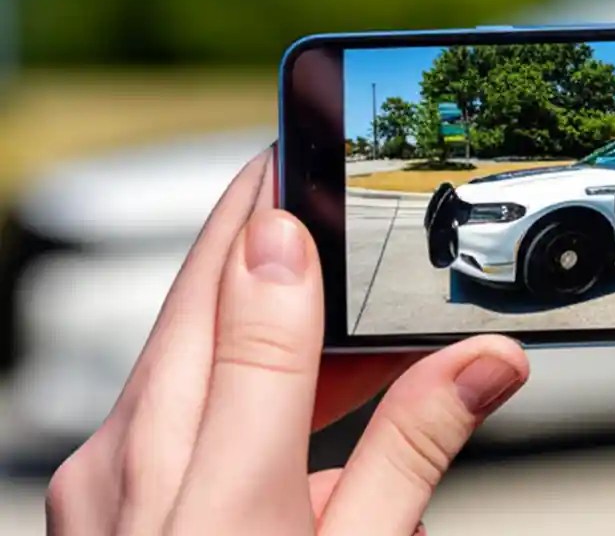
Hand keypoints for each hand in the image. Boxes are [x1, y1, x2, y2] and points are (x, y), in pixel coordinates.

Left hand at [45, 147, 529, 534]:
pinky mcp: (102, 498)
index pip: (243, 284)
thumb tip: (483, 364)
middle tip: (335, 203)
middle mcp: (134, 460)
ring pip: (187, 350)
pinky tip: (295, 399)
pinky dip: (234, 378)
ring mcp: (104, 481)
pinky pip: (168, 403)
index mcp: (204, 472)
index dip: (277, 201)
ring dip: (260, 310)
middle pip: (207, 302)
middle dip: (270, 239)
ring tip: (341, 300)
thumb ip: (414, 450)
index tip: (311, 145)